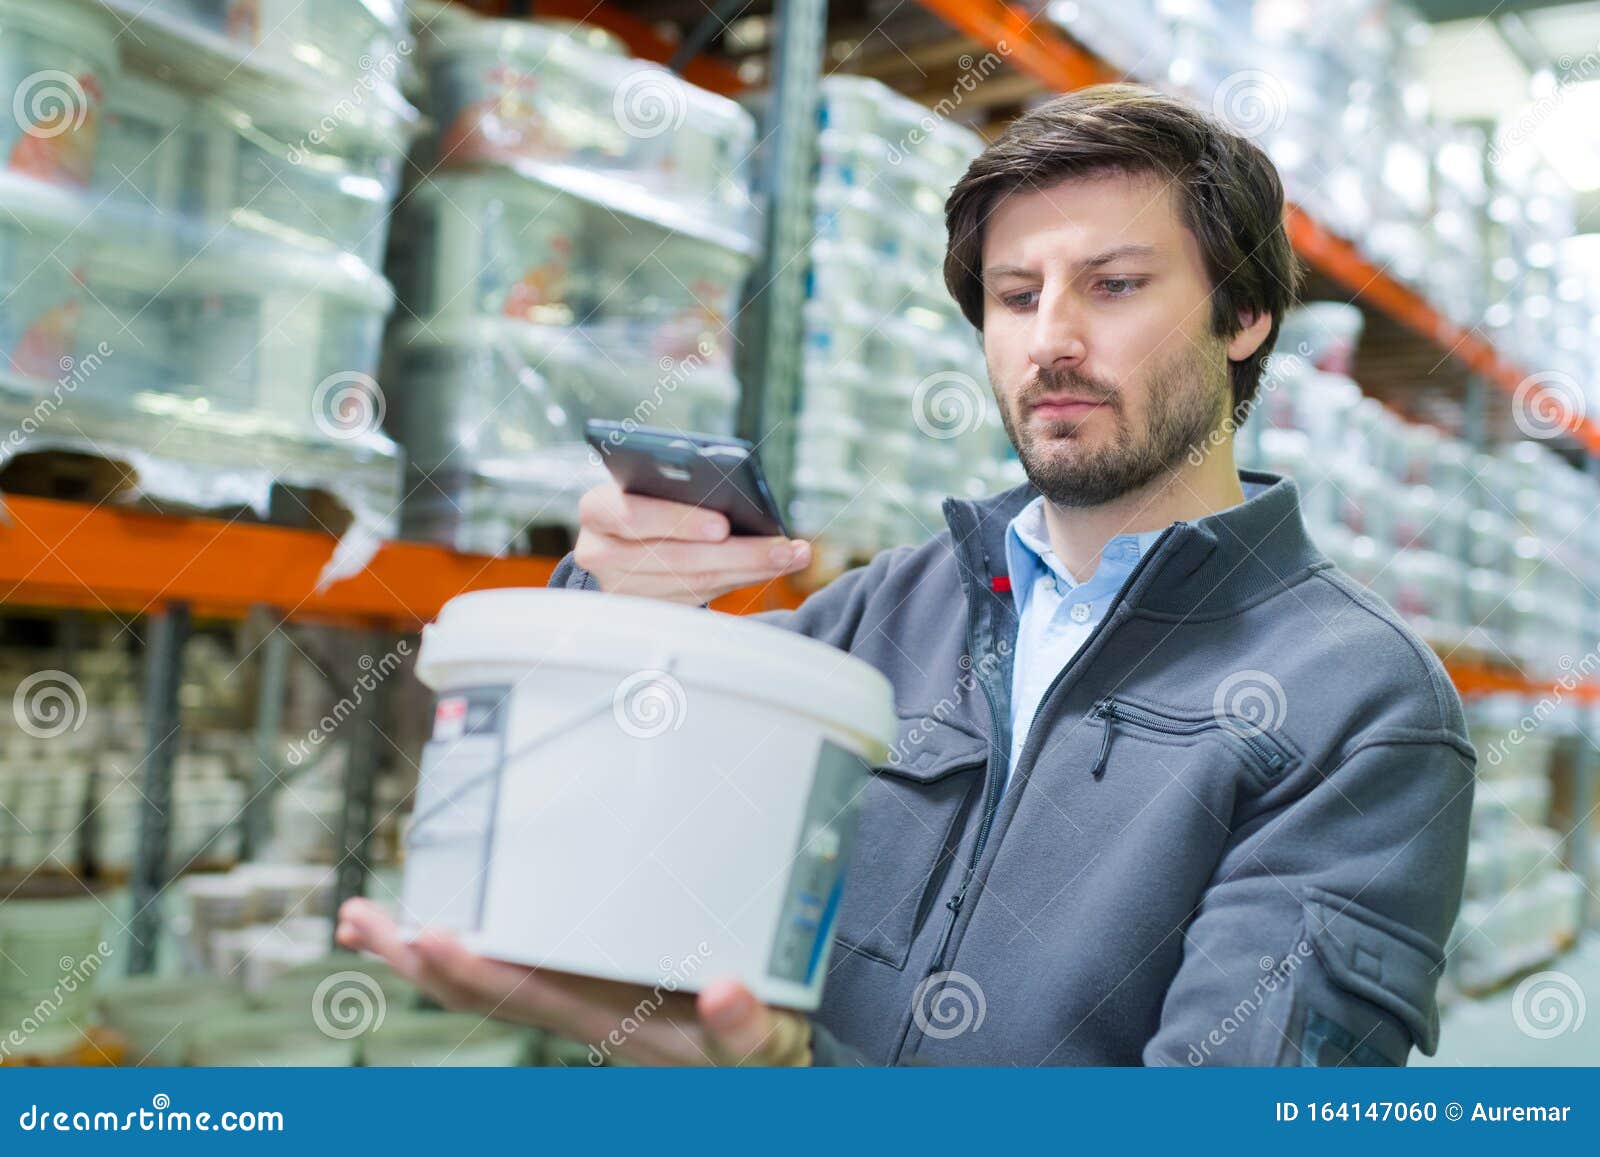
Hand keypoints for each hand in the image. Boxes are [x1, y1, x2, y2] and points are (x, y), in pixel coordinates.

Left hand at [336, 898, 812, 1065]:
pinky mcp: (573, 972)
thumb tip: (729, 995)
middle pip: (470, 986)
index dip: (467, 967)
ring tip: (363, 918)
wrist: (752, 1058)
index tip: (425, 935)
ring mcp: (565, 989)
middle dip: (409, 956)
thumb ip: (747, 1028)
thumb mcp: (762, 1044)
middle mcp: (568, 1005)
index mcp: (601, 1017)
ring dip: (414, 947)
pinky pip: (500, 957)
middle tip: (357, 918)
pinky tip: (439, 912)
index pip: (518, 994)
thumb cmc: (752, 1049)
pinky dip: (458, 935)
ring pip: (473, 974)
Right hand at [573, 483, 811, 604]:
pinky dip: (736, 581)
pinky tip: (770, 568)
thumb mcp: (649, 489)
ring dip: (747, 570)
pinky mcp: (641, 611)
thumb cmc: (642, 504)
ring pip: (691, 584)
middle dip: (737, 553)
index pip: (632, 515)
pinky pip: (697, 600)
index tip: (722, 526)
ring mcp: (618, 589)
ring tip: (789, 557)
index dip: (679, 521)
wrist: (613, 542)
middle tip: (782, 549)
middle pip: (674, 559)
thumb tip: (744, 495)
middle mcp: (598, 552)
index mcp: (596, 508)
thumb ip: (681, 490)